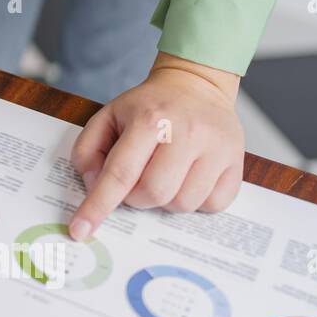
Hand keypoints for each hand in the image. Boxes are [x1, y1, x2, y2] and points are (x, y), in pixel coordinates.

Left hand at [68, 53, 244, 239]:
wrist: (195, 86)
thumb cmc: (148, 107)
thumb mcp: (107, 116)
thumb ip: (88, 150)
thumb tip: (93, 186)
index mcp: (150, 120)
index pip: (119, 174)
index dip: (98, 206)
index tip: (80, 230)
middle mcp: (188, 133)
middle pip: (153, 194)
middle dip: (136, 198)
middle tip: (135, 181)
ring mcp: (217, 148)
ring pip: (183, 204)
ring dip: (165, 201)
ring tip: (163, 175)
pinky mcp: (237, 161)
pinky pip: (213, 205)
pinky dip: (195, 202)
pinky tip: (188, 179)